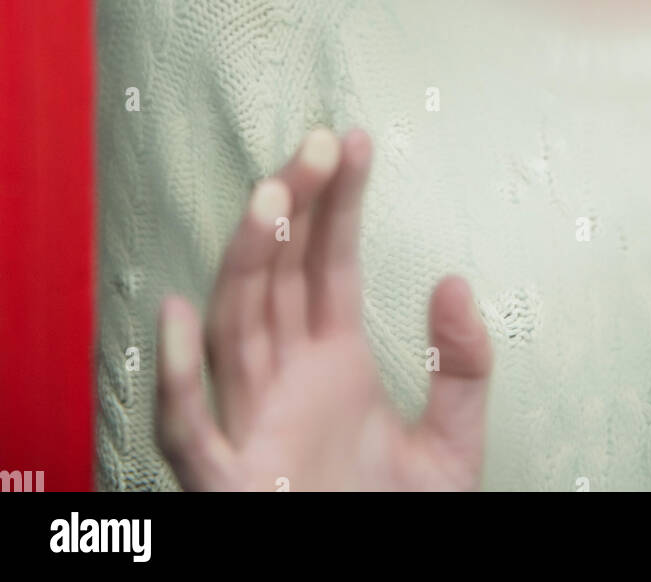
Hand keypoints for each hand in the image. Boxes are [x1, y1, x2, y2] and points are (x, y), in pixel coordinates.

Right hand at [155, 127, 492, 490]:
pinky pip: (187, 427)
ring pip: (237, 324)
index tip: (352, 141)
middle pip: (279, 274)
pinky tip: (182, 316)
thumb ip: (462, 366)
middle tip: (316, 142)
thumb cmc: (396, 521)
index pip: (328, 262)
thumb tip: (454, 282)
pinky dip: (176, 377)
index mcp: (331, 359)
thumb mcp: (452, 444)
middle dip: (293, 205)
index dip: (337, 201)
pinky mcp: (228, 480)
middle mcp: (285, 376)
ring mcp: (253, 420)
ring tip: (273, 194)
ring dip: (251, 259)